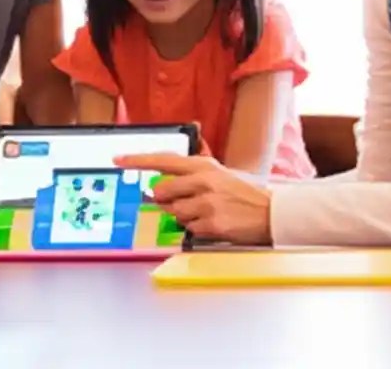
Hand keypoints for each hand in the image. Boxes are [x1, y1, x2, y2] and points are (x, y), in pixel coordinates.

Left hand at [114, 153, 271, 244]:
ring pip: (174, 213)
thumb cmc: (244, 194)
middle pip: (161, 192)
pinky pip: (189, 229)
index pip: (163, 160)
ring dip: (184, 216)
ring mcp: (207, 204)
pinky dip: (197, 229)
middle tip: (184, 202)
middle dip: (165, 200)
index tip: (118, 159)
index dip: (137, 160)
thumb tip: (161, 179)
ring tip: (206, 213)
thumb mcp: (220, 173)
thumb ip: (191, 173)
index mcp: (203, 166)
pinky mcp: (211, 224)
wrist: (272, 213)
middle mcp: (203, 182)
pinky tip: (214, 223)